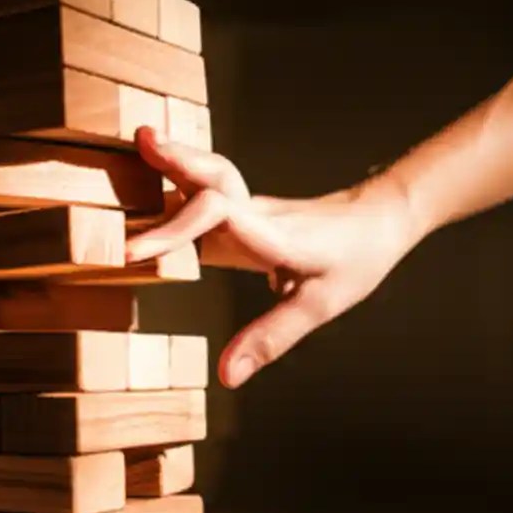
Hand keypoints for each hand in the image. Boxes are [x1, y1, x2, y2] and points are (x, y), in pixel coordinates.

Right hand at [129, 127, 424, 387]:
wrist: (377, 220)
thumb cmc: (353, 260)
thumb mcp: (318, 306)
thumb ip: (270, 339)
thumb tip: (228, 374)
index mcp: (273, 234)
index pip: (220, 217)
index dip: (175, 231)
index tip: (134, 251)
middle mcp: (256, 212)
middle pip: (213, 178)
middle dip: (175, 164)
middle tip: (141, 143)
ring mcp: (248, 205)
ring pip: (208, 173)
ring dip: (174, 158)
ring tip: (141, 138)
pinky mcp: (241, 207)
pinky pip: (204, 188)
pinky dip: (177, 175)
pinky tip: (151, 167)